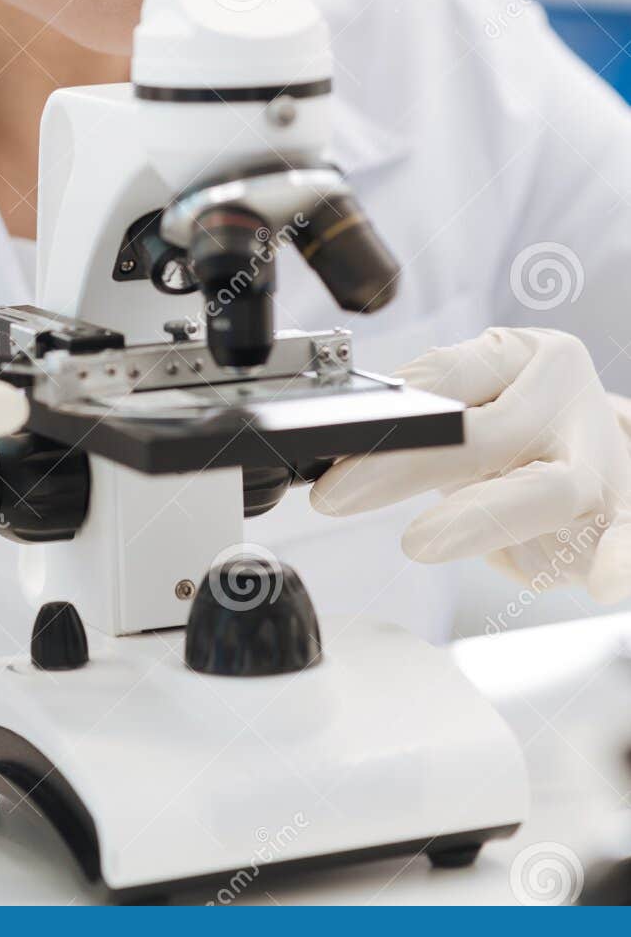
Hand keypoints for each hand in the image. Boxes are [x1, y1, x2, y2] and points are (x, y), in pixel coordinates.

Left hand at [310, 326, 630, 602]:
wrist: (617, 455)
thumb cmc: (537, 421)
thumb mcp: (491, 383)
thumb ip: (436, 388)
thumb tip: (362, 407)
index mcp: (543, 359)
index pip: (453, 380)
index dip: (388, 416)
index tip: (334, 448)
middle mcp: (577, 410)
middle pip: (494, 434)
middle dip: (408, 466)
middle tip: (340, 494)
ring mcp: (604, 475)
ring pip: (550, 492)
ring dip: (483, 516)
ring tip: (420, 542)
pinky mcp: (618, 532)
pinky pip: (625, 546)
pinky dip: (617, 561)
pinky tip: (601, 577)